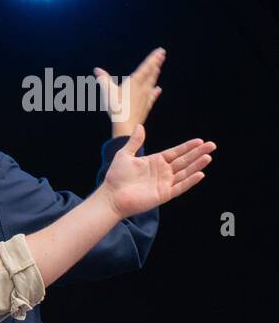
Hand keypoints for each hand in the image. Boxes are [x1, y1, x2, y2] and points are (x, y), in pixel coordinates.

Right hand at [96, 47, 164, 137]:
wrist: (126, 126)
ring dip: (155, 74)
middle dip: (157, 63)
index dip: (153, 59)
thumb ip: (103, 80)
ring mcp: (145, 98)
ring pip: (152, 83)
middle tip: (162, 54)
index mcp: (134, 83)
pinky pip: (152, 96)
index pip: (146, 68)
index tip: (160, 51)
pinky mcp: (145, 106)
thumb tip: (97, 69)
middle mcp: (142, 88)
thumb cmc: (116, 108)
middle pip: (151, 73)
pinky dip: (155, 91)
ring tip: (158, 68)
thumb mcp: (108, 93)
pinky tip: (158, 89)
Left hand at [98, 124, 213, 217]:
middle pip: (184, 161)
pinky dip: (190, 181)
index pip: (176, 152)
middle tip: (212, 146)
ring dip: (197, 165)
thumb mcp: (125, 155)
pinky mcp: (164, 194)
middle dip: (198, 153)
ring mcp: (164, 183)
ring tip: (208, 157)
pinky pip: (180, 187)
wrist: (111, 196)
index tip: (200, 141)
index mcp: (155, 162)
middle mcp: (162, 172)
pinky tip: (200, 174)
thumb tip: (139, 126)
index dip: (188, 147)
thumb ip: (135, 142)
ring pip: (185, 172)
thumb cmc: (116, 177)